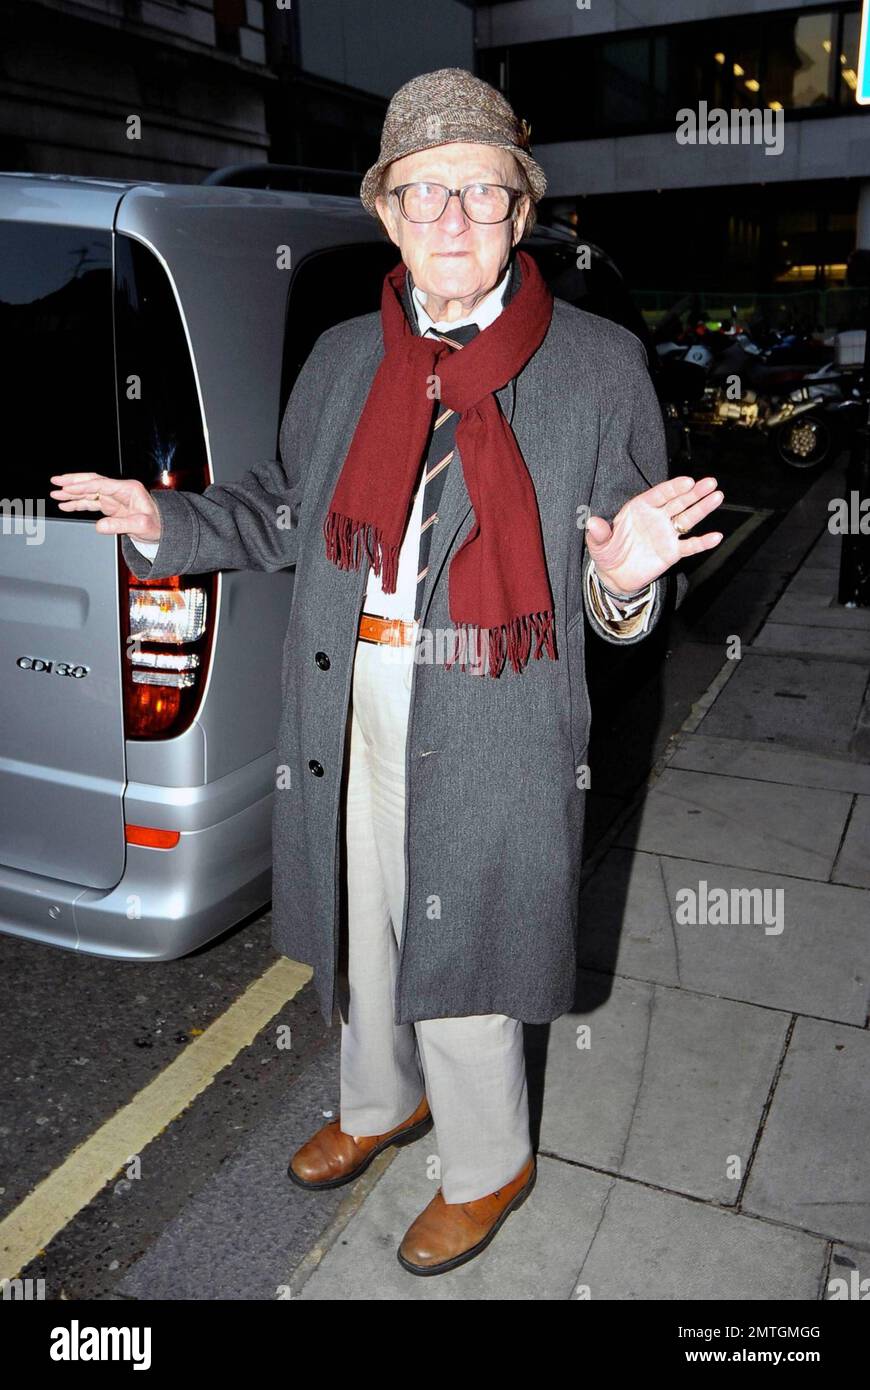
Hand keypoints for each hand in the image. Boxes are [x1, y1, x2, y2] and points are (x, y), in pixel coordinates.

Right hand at [49, 472, 161, 542]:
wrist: (163, 530)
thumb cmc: (156, 525)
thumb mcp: (141, 526)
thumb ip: (120, 525)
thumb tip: (99, 526)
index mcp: (128, 489)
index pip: (101, 485)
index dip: (83, 486)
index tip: (67, 488)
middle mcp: (120, 490)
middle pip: (92, 481)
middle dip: (73, 481)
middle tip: (55, 481)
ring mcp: (114, 498)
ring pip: (89, 492)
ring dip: (72, 493)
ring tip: (55, 494)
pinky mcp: (111, 506)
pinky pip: (91, 502)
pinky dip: (78, 503)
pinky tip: (66, 505)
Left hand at [585, 476, 723, 594]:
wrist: (615, 575)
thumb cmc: (607, 552)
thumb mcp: (598, 544)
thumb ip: (598, 533)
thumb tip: (591, 522)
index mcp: (640, 508)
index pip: (659, 494)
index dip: (673, 487)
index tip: (688, 481)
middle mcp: (657, 517)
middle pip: (679, 502)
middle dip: (694, 492)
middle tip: (710, 483)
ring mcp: (666, 534)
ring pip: (688, 519)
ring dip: (702, 508)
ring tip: (717, 497)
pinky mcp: (672, 552)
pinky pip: (690, 546)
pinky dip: (703, 542)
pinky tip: (716, 537)